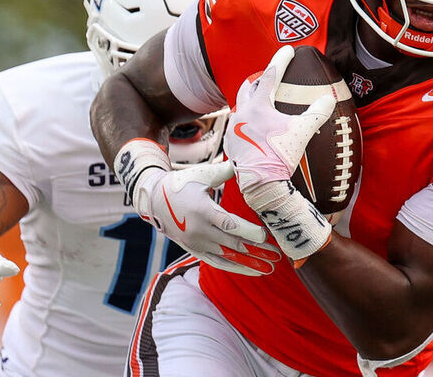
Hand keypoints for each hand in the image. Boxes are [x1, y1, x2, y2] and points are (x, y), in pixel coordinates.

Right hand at [115, 139, 280, 275]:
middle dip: (256, 250)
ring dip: (249, 263)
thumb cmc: (183, 183)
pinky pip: (217, 263)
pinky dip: (236, 268)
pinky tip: (253, 271)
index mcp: (202, 210)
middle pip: (232, 244)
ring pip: (227, 257)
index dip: (248, 232)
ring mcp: (196, 243)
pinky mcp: (194, 250)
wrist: (154, 200)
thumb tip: (247, 161)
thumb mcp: (203, 174)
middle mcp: (198, 230)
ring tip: (270, 268)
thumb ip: (226, 170)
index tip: (265, 236)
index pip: (229, 225)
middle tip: (278, 254)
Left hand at [224, 45, 335, 189]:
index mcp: (258, 106)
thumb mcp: (302, 132)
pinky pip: (237, 127)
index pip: (270, 76)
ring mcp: (234, 129)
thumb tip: (330, 98)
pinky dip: (247, 123)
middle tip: (268, 77)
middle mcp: (241, 114)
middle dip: (257, 80)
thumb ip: (317, 113)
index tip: (288, 50)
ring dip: (251, 102)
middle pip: (247, 88)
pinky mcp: (231, 144)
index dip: (280, 61)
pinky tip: (254, 130)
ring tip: (261, 105)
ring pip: (240, 108)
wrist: (261, 184)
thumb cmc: (280, 156)